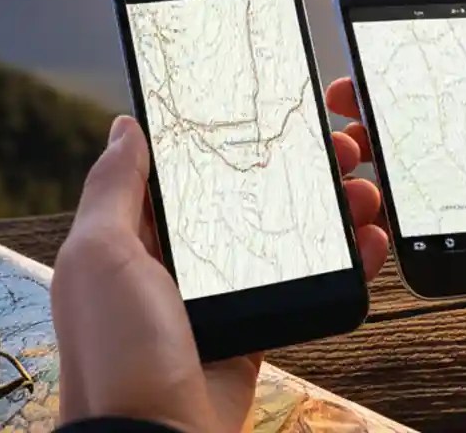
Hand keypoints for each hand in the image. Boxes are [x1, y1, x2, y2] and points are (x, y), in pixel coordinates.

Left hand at [51, 115, 388, 430]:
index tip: (264, 113)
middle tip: (332, 148)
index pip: (176, 173)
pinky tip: (365, 242)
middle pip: (237, 199)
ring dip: (323, 212)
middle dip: (286, 170)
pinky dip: (338, 264)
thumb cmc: (117, 351)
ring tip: (360, 192)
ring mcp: (215, 298)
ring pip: (277, 239)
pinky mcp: (253, 330)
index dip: (219, 140)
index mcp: (126, 239)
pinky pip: (301, 288)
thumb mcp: (100, 255)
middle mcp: (169, 264)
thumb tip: (125, 128)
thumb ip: (113, 188)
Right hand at [325, 39, 465, 416]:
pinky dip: (417, 226)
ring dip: (404, 170)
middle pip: (458, 135)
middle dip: (407, 118)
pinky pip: (448, 239)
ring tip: (357, 152)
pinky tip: (381, 208)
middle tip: (353, 104)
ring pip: (444, 185)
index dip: (447, 75)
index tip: (394, 59)